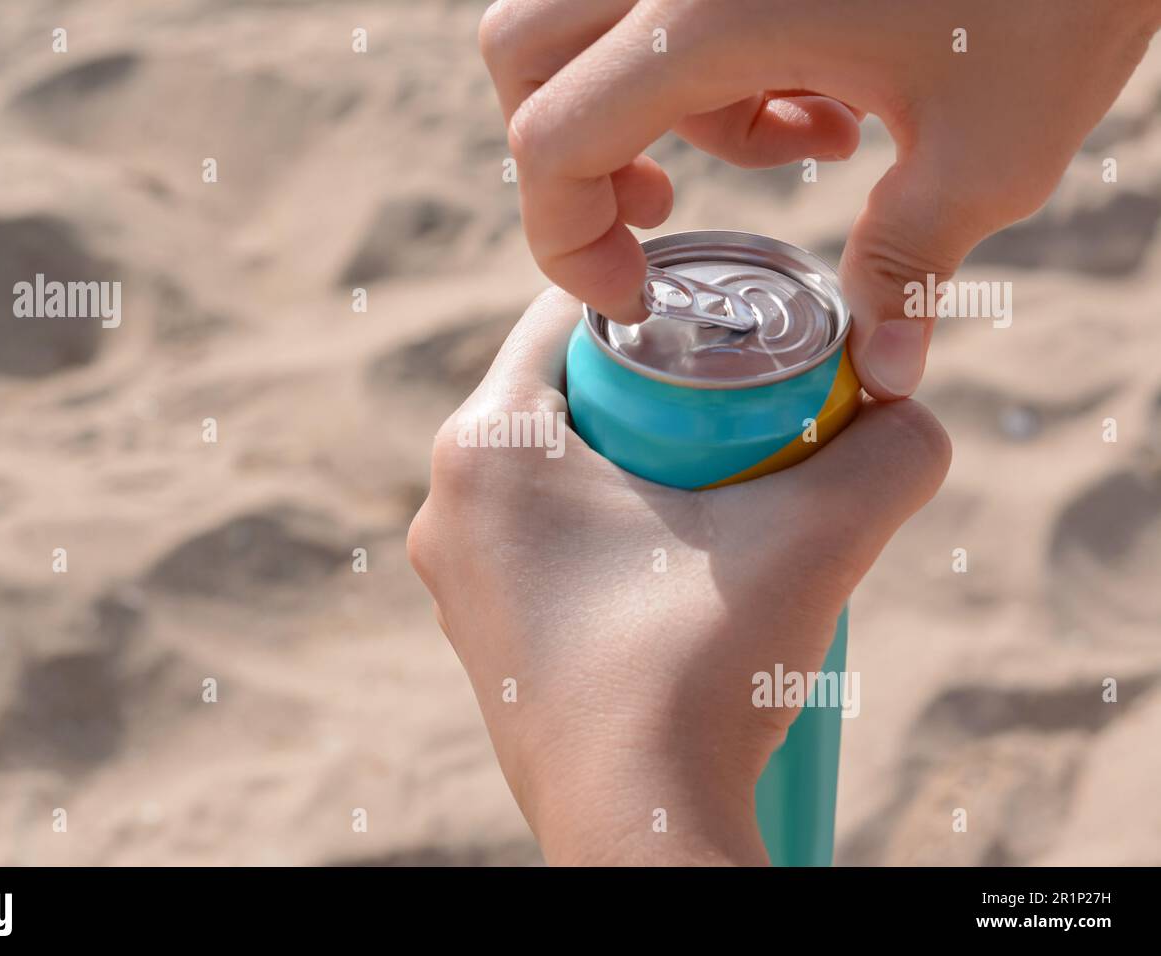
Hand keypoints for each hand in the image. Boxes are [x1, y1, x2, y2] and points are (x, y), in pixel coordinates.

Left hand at [407, 289, 950, 864]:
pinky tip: (682, 571)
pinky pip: (547, 541)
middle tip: (748, 417)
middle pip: (569, 398)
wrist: (641, 829)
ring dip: (641, 469)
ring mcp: (459, 579)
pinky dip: (613, 531)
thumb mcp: (815, 539)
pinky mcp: (486, 636)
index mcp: (486, 448)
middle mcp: (447, 507)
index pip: (571, 317)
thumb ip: (891, 454)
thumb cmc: (696, 673)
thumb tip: (918, 416)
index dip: (662, 302)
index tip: (730, 326)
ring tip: (728, 500)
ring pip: (559, 474)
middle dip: (663, 395)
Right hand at [479, 0, 1160, 398]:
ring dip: (658, 105)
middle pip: (525, 55)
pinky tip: (826, 91)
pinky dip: (710, 59)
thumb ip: (910, 267)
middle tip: (664, 207)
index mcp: (707, 13)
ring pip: (591, 22)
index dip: (567, 239)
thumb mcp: (991, 149)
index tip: (634, 296)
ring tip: (801, 139)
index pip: (551, 136)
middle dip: (573, 153)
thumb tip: (884, 376)